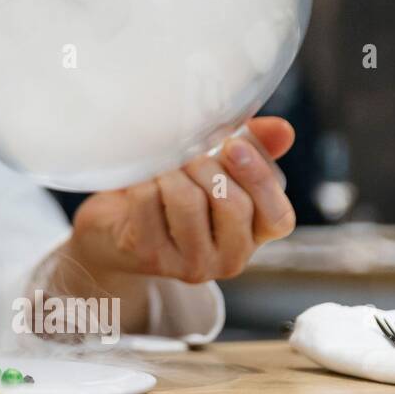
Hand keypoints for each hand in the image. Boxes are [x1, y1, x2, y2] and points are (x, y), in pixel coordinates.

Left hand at [69, 117, 296, 286]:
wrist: (113, 231)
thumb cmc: (170, 198)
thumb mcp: (215, 173)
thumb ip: (252, 152)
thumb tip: (281, 130)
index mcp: (254, 236)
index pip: (277, 217)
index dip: (260, 178)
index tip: (234, 145)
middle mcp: (228, 259)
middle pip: (232, 203)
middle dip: (207, 165)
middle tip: (187, 152)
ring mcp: (188, 263)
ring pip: (188, 200)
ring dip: (171, 170)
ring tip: (162, 165)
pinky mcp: (148, 255)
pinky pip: (148, 200)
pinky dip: (143, 178)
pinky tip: (139, 179)